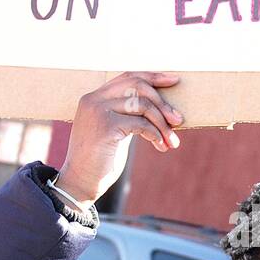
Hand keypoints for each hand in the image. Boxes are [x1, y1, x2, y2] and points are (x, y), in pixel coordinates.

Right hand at [55, 71, 182, 204]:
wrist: (80, 182)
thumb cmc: (100, 160)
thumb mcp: (114, 130)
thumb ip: (128, 115)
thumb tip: (160, 107)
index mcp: (95, 98)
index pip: (128, 77)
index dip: (153, 76)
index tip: (174, 80)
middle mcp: (94, 100)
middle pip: (137, 86)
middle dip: (162, 102)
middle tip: (179, 120)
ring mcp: (98, 111)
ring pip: (142, 105)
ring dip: (162, 124)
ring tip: (172, 141)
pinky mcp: (105, 126)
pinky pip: (141, 124)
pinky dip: (155, 134)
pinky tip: (160, 146)